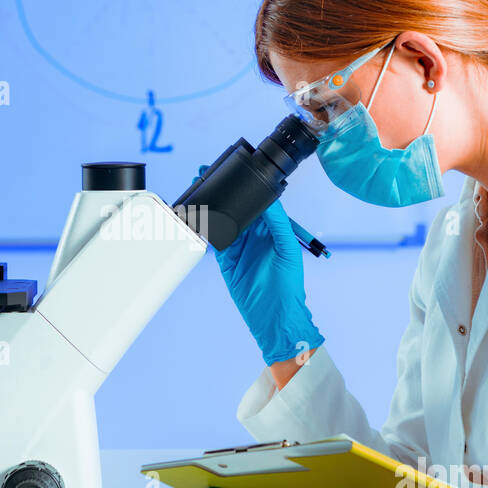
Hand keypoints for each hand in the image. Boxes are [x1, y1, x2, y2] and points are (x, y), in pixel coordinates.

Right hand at [210, 190, 323, 365]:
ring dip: (212, 207)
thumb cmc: (288, 284)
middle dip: (224, 193)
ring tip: (200, 190)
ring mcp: (239, 248)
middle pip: (236, 208)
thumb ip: (278, 223)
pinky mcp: (226, 261)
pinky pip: (214, 241)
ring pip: (223, 221)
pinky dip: (206, 229)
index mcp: (271, 230)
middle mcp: (254, 236)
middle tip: (208, 175)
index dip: (246, 187)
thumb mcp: (287, 249)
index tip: (236, 172)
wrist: (274, 315)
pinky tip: (199, 216)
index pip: (256, 203)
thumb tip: (270, 199)